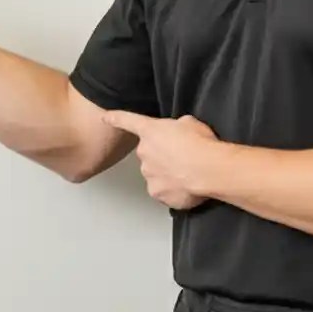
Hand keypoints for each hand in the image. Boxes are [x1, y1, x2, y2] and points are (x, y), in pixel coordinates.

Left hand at [101, 112, 219, 209]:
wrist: (207, 170)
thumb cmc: (201, 144)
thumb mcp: (189, 123)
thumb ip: (175, 127)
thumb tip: (178, 134)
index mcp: (150, 130)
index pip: (127, 121)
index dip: (115, 119)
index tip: (105, 118)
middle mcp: (144, 152)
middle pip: (149, 153)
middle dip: (162, 155)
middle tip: (182, 158)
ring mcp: (148, 174)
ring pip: (155, 174)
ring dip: (167, 173)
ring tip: (187, 172)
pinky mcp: (156, 193)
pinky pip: (163, 191)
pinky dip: (173, 191)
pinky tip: (187, 186)